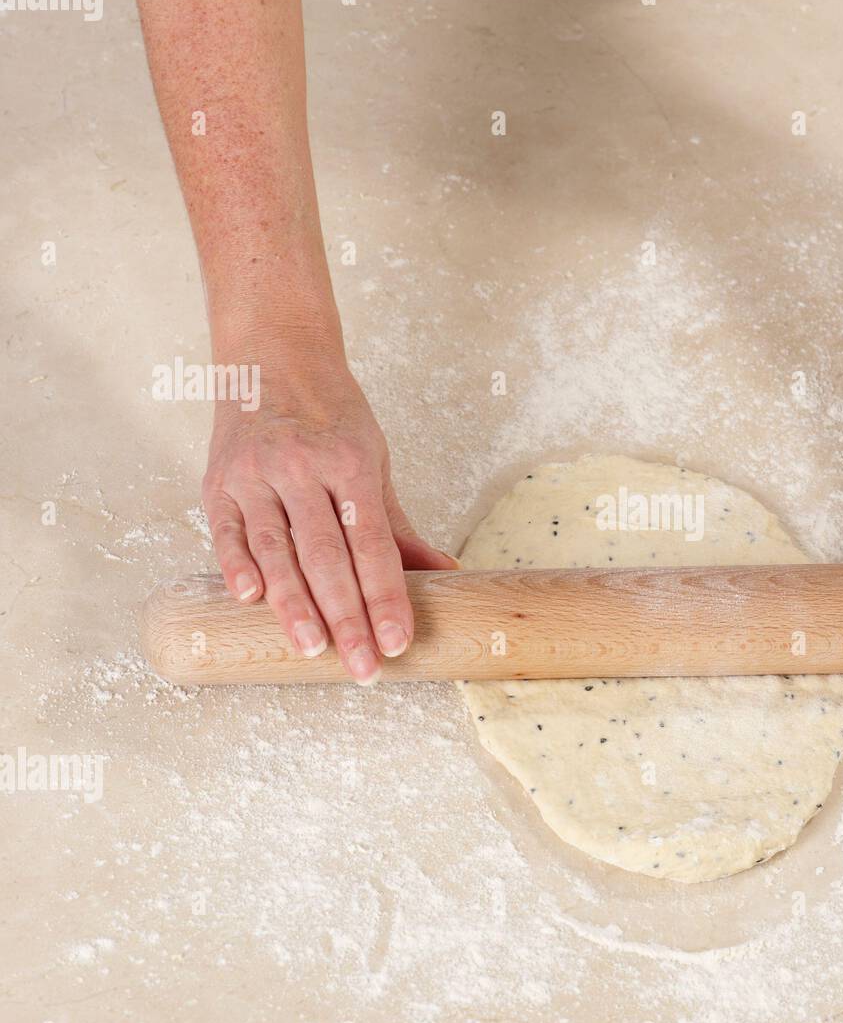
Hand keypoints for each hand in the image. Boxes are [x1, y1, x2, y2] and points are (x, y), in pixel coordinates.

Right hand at [201, 336, 456, 683]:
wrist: (272, 355)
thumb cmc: (332, 416)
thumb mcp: (373, 459)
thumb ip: (397, 524)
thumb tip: (445, 572)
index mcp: (348, 463)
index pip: (372, 544)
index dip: (386, 596)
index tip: (398, 641)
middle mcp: (301, 469)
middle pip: (326, 556)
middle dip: (347, 617)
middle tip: (364, 667)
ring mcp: (255, 475)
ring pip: (276, 550)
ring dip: (294, 605)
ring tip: (314, 649)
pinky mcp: (217, 484)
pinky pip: (228, 532)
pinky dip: (237, 566)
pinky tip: (250, 601)